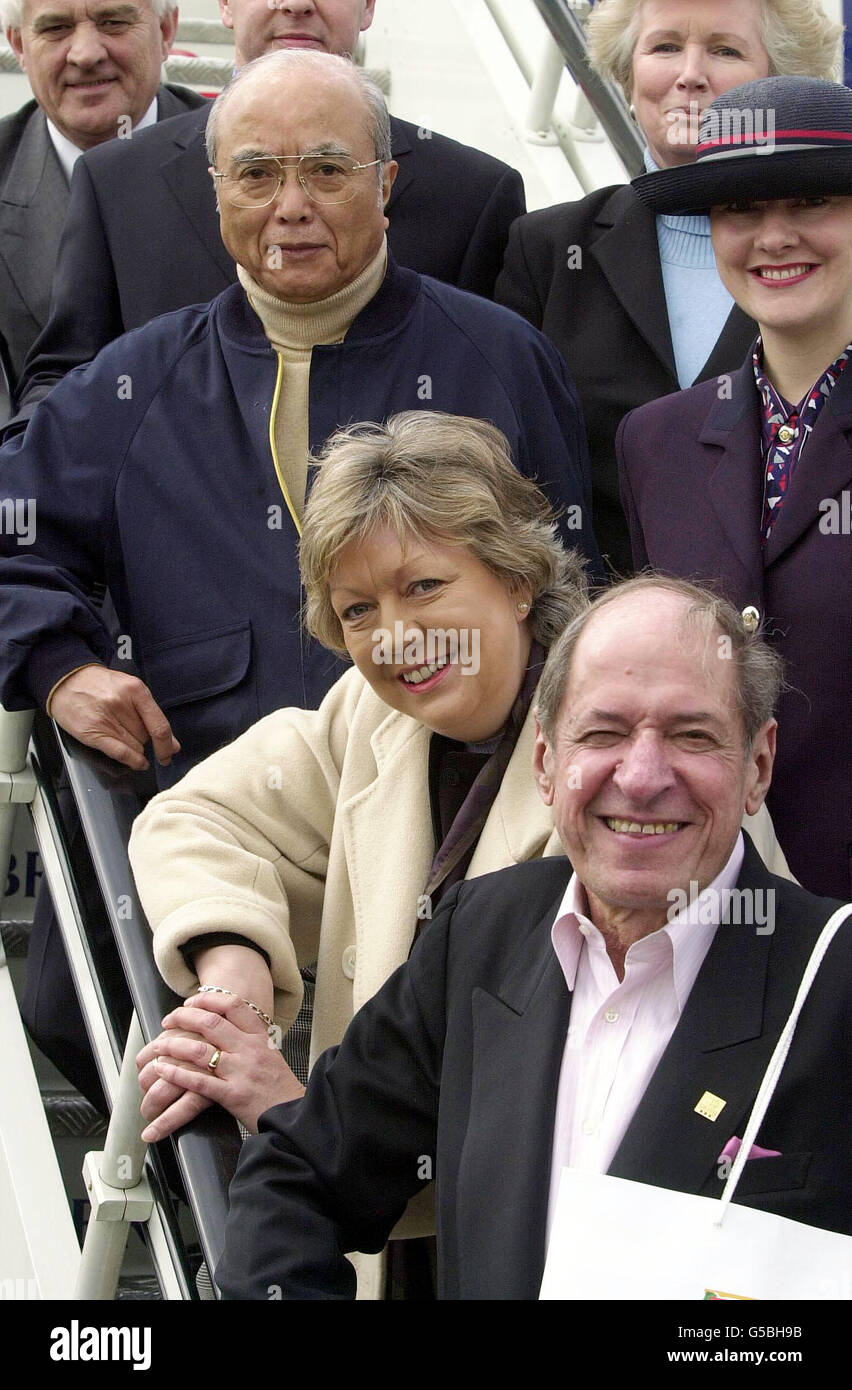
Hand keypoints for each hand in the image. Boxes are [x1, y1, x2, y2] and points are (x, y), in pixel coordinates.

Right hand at [49, 666, 179, 770]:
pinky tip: (138, 762)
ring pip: (135, 746)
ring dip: (135, 747)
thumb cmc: (101, 685)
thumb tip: (172, 744)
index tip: (169, 753)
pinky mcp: (93, 732)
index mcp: (135, 690)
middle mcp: (121, 704)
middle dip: (144, 738)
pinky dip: (132, 761)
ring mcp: (106, 719)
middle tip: (130, 728)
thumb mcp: (131, 690)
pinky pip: (120, 753)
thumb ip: (152, 715)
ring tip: (121, 733)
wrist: (67, 680)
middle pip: (146, 737)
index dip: (167, 745)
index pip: (159, 725)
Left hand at [137, 992, 303, 1140]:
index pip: (233, 1005)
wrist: (295, 1117)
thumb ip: (250, 1043)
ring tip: (159, 1045)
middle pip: (211, 1023)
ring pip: (200, 1051)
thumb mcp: (271, 1056)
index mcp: (260, 1038)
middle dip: (184, 1018)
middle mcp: (250, 1050)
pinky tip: (163, 1070)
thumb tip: (225, 1030)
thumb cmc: (281, 1089)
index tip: (191, 1001)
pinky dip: (176, 1074)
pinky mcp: (232, 1095)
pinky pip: (198, 1081)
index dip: (208, 1000)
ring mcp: (241, 1072)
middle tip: (169, 1020)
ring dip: (174, 1046)